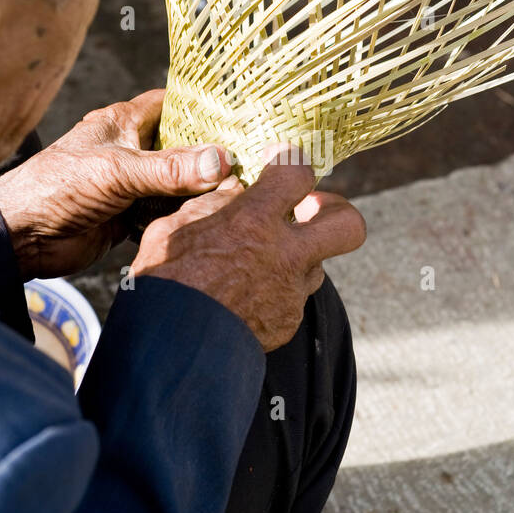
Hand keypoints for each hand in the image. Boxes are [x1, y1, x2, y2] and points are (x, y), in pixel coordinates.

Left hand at [0, 90, 232, 279]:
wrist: (21, 236)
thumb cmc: (57, 188)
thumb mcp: (117, 172)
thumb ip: (169, 170)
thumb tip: (222, 161)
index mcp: (124, 122)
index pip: (172, 103)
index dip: (204, 105)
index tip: (243, 112)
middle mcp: (132, 149)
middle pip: (182, 145)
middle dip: (213, 153)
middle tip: (254, 159)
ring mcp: (132, 184)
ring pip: (179, 182)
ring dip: (202, 189)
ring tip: (244, 191)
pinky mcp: (130, 215)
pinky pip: (167, 212)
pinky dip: (185, 216)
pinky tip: (213, 220)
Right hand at [131, 148, 366, 350]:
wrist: (170, 350)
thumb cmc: (164, 284)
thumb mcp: (175, 229)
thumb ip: (211, 204)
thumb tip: (233, 188)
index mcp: (255, 222)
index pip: (298, 173)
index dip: (292, 162)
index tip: (279, 164)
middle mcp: (285, 256)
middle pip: (349, 224)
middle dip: (335, 210)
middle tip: (308, 209)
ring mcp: (291, 293)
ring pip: (316, 265)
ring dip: (296, 257)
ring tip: (256, 261)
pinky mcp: (286, 323)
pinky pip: (292, 298)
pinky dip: (274, 292)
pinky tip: (243, 297)